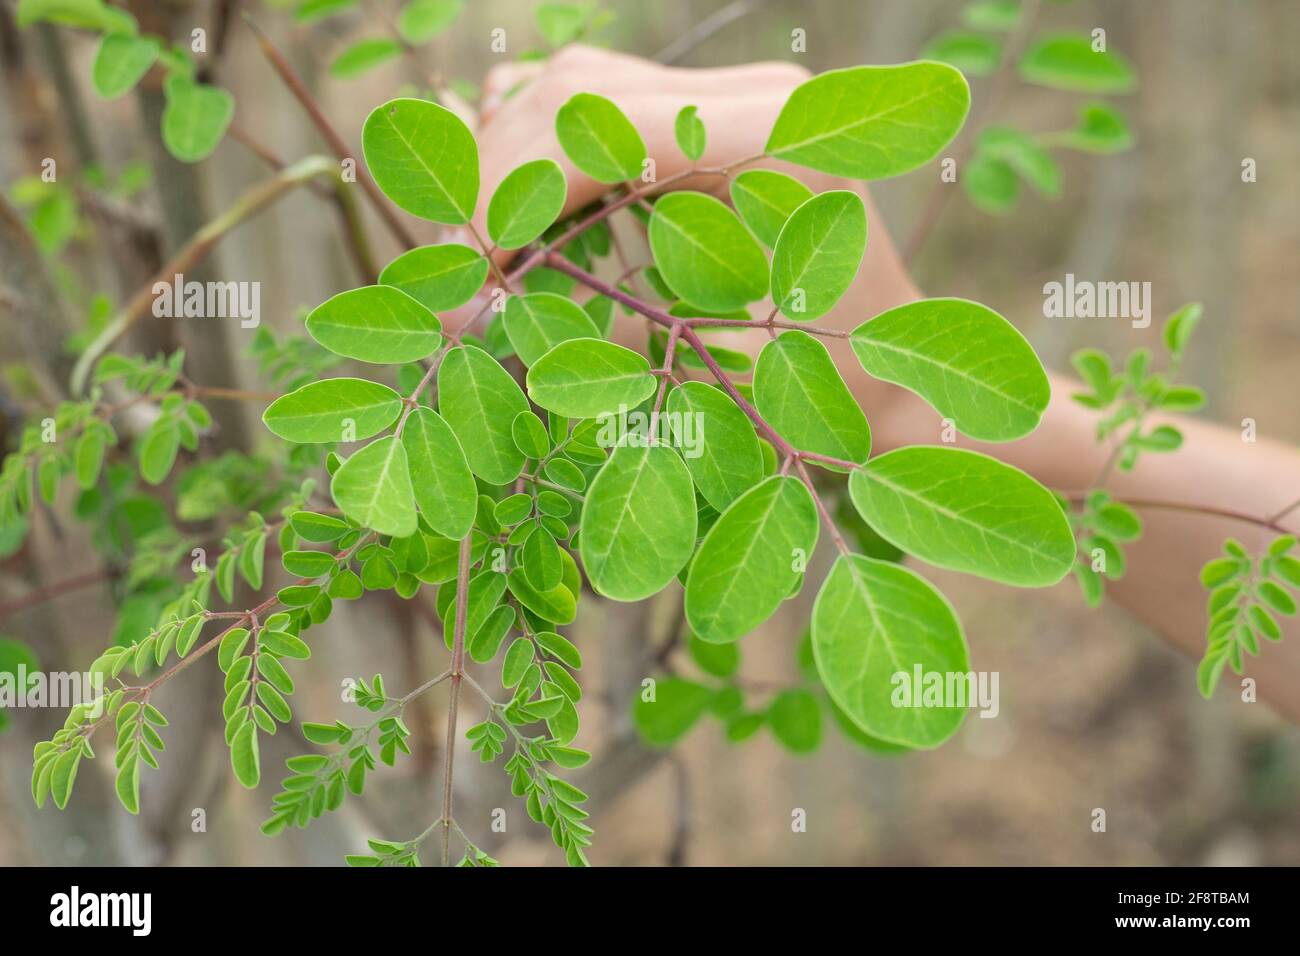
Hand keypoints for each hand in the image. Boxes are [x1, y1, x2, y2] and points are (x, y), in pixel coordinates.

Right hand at [445, 46, 920, 418]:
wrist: (889, 374)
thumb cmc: (818, 389)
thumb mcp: (710, 363)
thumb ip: (592, 319)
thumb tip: (464, 308)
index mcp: (772, 138)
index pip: (596, 124)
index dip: (509, 194)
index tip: (463, 278)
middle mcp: (756, 93)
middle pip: (574, 93)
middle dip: (494, 183)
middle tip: (455, 279)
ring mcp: (734, 95)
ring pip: (576, 87)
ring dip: (507, 166)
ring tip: (479, 254)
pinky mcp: (709, 114)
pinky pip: (598, 102)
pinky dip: (539, 151)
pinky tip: (517, 216)